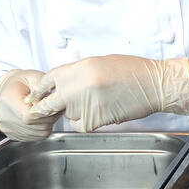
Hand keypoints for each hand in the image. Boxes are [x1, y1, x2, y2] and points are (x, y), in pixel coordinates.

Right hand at [0, 68, 59, 141]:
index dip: (46, 111)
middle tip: (54, 106)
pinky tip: (41, 118)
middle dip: (50, 116)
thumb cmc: (21, 82)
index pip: (31, 115)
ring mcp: (8, 128)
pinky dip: (42, 129)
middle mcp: (5, 117)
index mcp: (8, 100)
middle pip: (37, 125)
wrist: (7, 90)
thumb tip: (54, 97)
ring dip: (48, 123)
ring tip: (46, 111)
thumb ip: (43, 86)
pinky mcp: (13, 136)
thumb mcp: (33, 76)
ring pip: (39, 133)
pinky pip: (35, 137)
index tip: (52, 104)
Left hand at [27, 55, 188, 131]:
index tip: (35, 96)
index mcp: (78, 68)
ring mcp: (84, 104)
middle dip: (46, 107)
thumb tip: (61, 83)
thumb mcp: (100, 62)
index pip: (48, 80)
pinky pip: (80, 125)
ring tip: (96, 103)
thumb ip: (78, 72)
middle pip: (49, 102)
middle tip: (41, 111)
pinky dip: (86, 123)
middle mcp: (77, 86)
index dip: (40, 90)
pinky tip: (101, 113)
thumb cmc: (132, 71)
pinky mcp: (94, 120)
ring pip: (67, 114)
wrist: (153, 85)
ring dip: (74, 112)